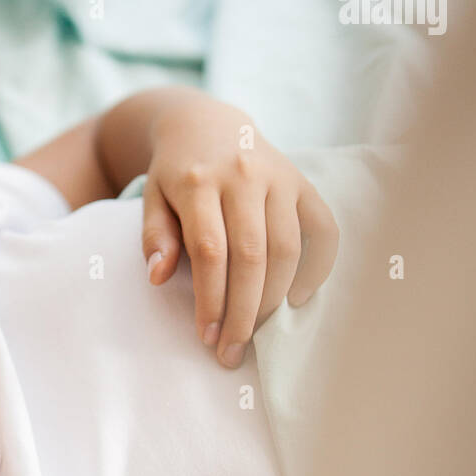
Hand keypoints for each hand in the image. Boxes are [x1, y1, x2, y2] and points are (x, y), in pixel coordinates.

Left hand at [142, 91, 338, 366]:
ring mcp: (279, 177)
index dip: (211, 300)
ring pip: (287, 248)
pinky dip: (317, 268)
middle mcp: (244, 175)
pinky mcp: (303, 182)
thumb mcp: (152, 198)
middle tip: (232, 352)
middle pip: (252, 256)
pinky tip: (297, 298)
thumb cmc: (175, 174)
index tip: (207, 338)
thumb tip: (159, 276)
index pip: (210, 251)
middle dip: (244, 312)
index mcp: (200, 180)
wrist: (206, 123)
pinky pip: (323, 230)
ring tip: (258, 333)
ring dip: (275, 300)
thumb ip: (155, 236)